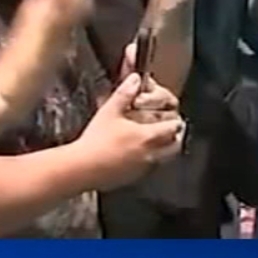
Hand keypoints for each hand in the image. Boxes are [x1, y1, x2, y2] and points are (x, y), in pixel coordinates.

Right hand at [77, 73, 185, 189]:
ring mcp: (143, 168)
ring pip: (165, 159)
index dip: (175, 121)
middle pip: (176, 146)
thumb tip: (135, 79)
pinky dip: (152, 161)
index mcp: (148, 136)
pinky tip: (140, 155)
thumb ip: (125, 93)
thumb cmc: (95, 141)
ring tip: (158, 142)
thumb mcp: (110, 111)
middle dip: (175, 137)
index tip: (173, 118)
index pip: (174, 127)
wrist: (82, 169)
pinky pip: (151, 169)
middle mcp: (151, 154)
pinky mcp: (134, 178)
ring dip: (166, 150)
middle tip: (171, 130)